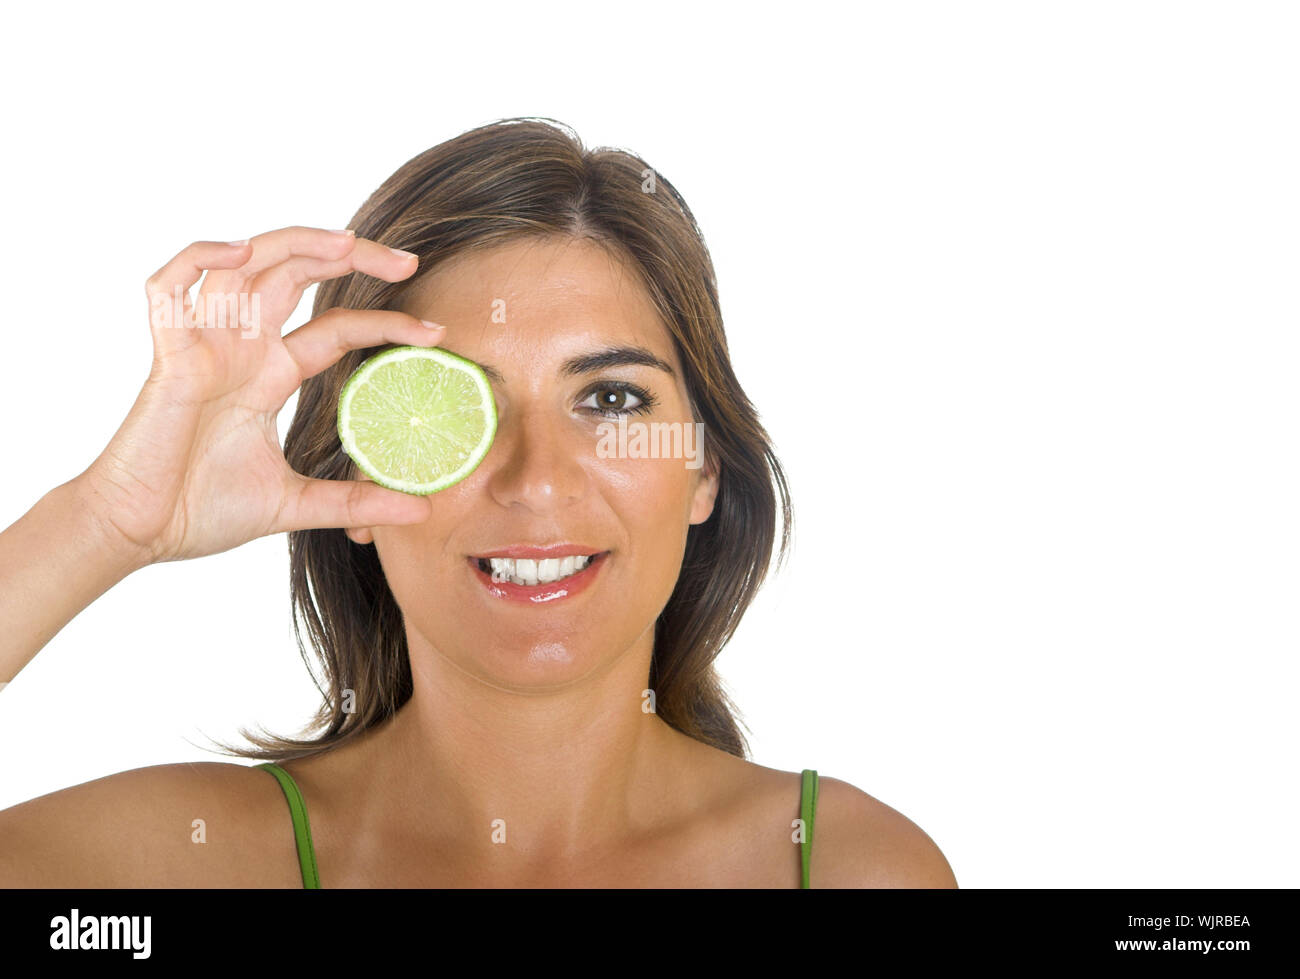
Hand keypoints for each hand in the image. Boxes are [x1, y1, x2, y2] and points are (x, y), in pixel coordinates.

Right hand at [78, 226, 442, 565]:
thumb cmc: (200, 511)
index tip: (436, 332)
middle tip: (407, 262)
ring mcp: (204, 346)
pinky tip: (238, 250)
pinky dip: (197, 257)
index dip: (385, 323)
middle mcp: (241, 349)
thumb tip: (422, 508)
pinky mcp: (167, 355)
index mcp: (270, 375)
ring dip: (292, 243)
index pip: (336, 329)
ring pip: (243, 263)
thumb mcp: (295, 503)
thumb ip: (355, 501)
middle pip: (296, 275)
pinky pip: (168, 286)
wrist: (139, 534)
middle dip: (350, 256)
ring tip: (347, 243)